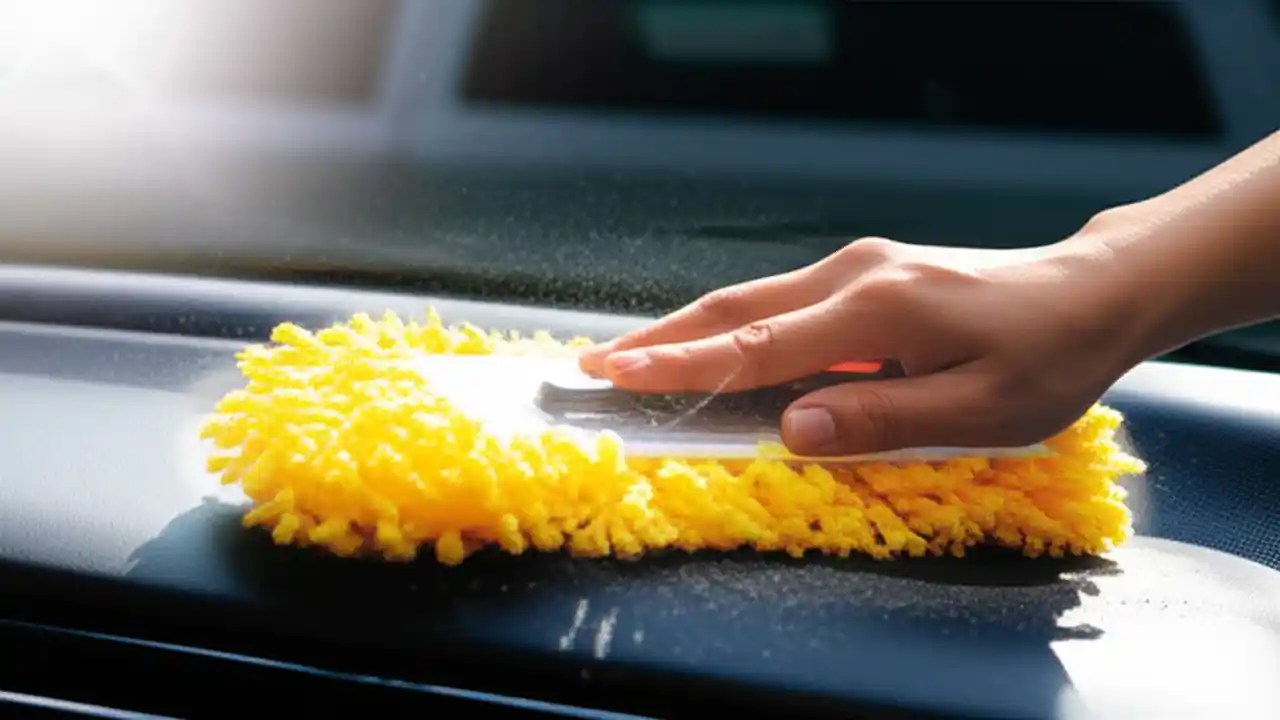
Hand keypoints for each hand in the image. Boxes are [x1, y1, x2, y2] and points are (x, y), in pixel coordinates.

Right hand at [578, 233, 1143, 455]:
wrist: (1091, 291)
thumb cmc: (1047, 356)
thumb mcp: (981, 409)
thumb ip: (880, 419)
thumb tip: (791, 428)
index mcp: (877, 311)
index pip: (756, 346)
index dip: (681, 365)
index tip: (616, 374)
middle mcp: (856, 276)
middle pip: (736, 309)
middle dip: (661, 340)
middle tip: (596, 367)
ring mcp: (860, 268)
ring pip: (753, 300)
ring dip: (690, 331)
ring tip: (635, 359)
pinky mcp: (868, 274)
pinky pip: (783, 302)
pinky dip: (734, 327)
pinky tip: (713, 348)